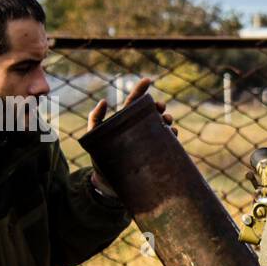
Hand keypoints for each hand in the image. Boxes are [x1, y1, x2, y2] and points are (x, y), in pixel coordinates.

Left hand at [86, 77, 177, 195]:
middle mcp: (138, 130)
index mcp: (125, 122)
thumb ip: (95, 119)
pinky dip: (172, 135)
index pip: (134, 103)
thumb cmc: (99, 159)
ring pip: (161, 126)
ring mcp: (148, 142)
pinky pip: (167, 143)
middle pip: (152, 113)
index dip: (140, 90)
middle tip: (161, 108)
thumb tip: (104, 101)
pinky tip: (173, 133)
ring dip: (168, 120)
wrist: (108, 185)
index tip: (148, 80)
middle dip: (159, 107)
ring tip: (167, 122)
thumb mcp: (93, 138)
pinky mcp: (155, 155)